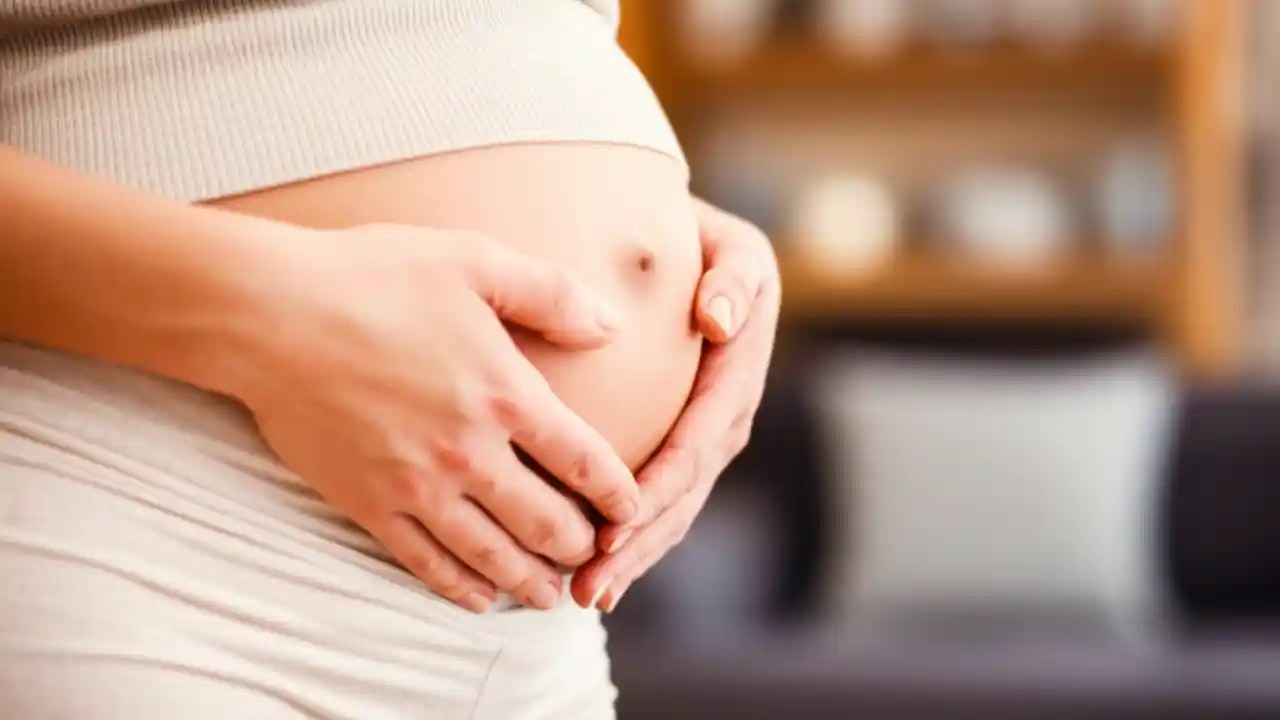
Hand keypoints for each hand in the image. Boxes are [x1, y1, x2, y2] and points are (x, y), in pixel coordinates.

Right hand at [234, 223, 640, 612]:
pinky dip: (461, 587)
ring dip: (530, 581)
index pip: (585, 462)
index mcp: (505, 394)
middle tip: (594, 553)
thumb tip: (611, 327)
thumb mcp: (475, 261)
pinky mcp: (367, 503)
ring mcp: (416, 485)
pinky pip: (424, 563)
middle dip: (579, 545)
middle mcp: (469, 452)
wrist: (268, 313)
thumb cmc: (373, 275)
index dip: (617, 494)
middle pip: (546, 522)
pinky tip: (480, 597)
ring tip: (551, 595)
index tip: (631, 509)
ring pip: (492, 555)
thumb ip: (552, 295)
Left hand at [571, 198, 780, 610]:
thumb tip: (717, 322)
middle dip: (638, 543)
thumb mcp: (734, 247)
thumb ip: (734, 278)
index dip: (658, 490)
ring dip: (633, 555)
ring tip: (589, 595)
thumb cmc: (706, 244)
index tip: (615, 526)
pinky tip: (599, 573)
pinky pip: (660, 497)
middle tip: (591, 585)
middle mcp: (725, 418)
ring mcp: (705, 437)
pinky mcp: (682, 443)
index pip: (695, 445)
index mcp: (735, 377)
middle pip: (682, 494)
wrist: (698, 247)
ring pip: (672, 509)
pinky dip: (632, 538)